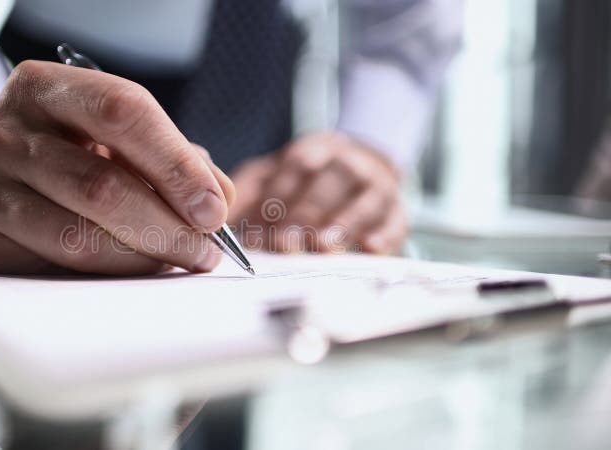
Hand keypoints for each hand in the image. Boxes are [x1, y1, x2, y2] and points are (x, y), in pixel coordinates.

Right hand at [0, 60, 234, 274]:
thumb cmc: (68, 151)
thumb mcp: (117, 137)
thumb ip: (173, 160)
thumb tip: (219, 202)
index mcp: (42, 86)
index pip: (121, 112)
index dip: (176, 165)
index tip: (214, 210)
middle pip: (100, 185)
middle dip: (167, 227)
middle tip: (205, 252)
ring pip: (76, 236)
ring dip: (140, 259)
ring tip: (174, 261)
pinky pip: (47, 266)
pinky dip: (100, 275)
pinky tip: (124, 268)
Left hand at [228, 131, 405, 254]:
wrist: (364, 164)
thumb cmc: (309, 180)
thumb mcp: (273, 175)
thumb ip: (246, 193)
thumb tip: (217, 220)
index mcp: (313, 150)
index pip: (294, 170)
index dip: (275, 200)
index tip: (258, 231)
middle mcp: (348, 162)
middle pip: (328, 183)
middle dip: (305, 213)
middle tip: (286, 244)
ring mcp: (376, 184)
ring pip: (365, 198)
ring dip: (344, 222)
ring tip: (324, 246)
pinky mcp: (398, 209)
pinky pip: (397, 219)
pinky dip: (386, 234)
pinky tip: (370, 249)